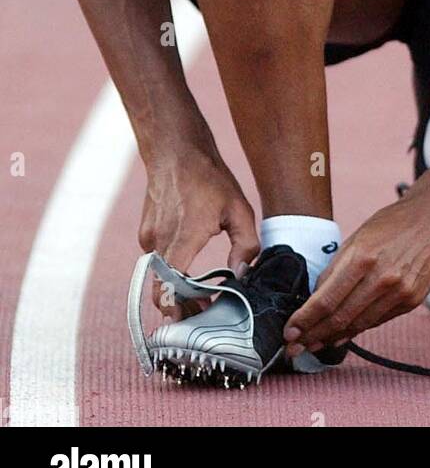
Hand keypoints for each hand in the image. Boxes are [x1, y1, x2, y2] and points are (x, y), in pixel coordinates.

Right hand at [138, 146, 258, 316]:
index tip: (196, 317)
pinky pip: (157, 260)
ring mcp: (150, 236)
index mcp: (185, 235)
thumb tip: (240, 275)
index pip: (171, 284)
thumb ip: (245, 244)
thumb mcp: (239, 208)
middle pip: (162, 289)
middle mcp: (161, 239)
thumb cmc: (209, 177)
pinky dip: (169, 269)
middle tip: (202, 316)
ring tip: (199, 296)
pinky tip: (188, 267)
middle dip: (179, 307)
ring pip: (158, 276)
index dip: (178, 307)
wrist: (176, 150)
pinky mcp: (146, 233)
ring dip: (175, 289)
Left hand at [282, 190, 429, 355]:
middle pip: (340, 318)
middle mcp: (382, 278)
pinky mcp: (412, 300)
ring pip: (359, 324)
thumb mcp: (358, 237)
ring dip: (333, 338)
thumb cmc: (393, 223)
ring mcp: (399, 292)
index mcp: (362, 257)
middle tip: (295, 348)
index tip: (289, 332)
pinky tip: (343, 335)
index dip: (304, 321)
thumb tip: (316, 298)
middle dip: (313, 335)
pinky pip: (378, 320)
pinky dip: (358, 329)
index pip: (326, 300)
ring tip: (315, 345)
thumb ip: (337, 268)